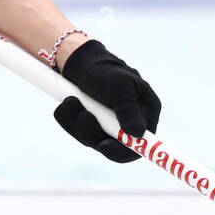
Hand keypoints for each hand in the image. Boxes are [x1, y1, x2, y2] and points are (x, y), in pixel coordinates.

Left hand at [53, 39, 160, 162]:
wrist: (82, 63)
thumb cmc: (106, 70)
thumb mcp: (120, 86)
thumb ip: (129, 109)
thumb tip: (138, 133)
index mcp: (146, 113)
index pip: (142, 144)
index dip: (123, 151)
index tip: (104, 146)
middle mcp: (129, 124)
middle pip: (112, 147)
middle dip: (91, 132)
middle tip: (81, 114)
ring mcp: (108, 127)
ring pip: (90, 140)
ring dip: (76, 122)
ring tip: (71, 100)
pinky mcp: (91, 127)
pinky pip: (76, 132)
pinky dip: (68, 119)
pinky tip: (68, 102)